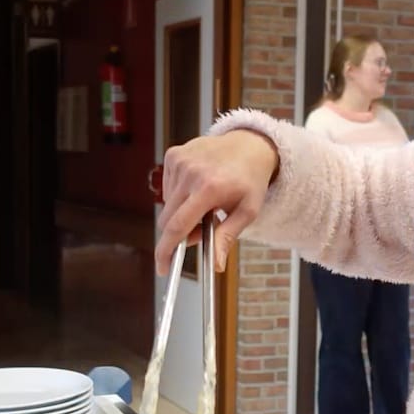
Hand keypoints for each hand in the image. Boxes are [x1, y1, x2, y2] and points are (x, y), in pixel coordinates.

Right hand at [155, 129, 278, 274]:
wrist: (249, 145)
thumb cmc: (250, 179)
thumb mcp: (248, 211)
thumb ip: (227, 237)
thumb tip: (216, 265)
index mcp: (209, 188)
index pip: (177, 226)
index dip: (166, 251)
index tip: (162, 268)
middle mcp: (190, 172)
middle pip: (168, 219)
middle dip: (178, 235)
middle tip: (198, 234)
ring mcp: (179, 161)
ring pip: (167, 206)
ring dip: (180, 214)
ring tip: (204, 206)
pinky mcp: (173, 155)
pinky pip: (167, 189)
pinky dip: (178, 196)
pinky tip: (196, 188)